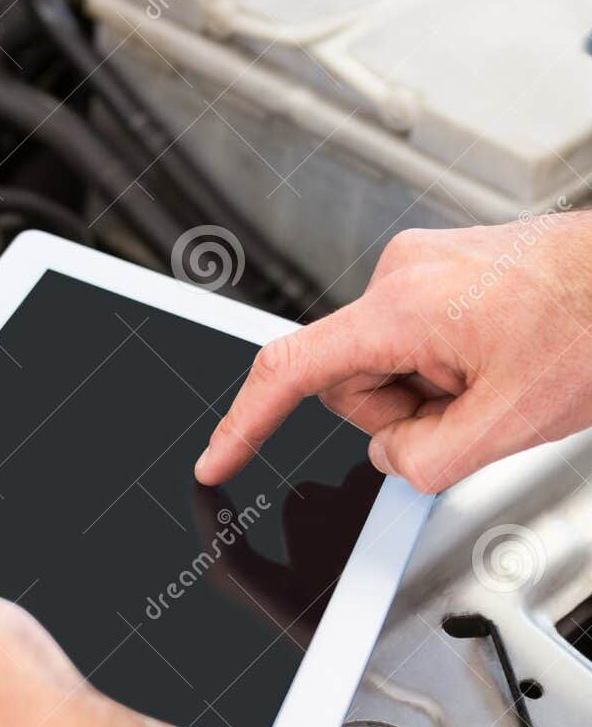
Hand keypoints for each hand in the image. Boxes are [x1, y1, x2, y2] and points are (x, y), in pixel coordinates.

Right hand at [196, 212, 591, 493]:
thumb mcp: (510, 425)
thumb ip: (427, 460)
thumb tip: (391, 460)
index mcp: (402, 307)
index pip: (292, 370)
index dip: (245, 423)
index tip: (218, 459)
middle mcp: (400, 273)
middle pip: (349, 379)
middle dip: (399, 412)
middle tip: (471, 411)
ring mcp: (421, 265)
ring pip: (385, 364)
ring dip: (429, 390)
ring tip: (494, 379)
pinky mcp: (442, 269)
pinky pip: (414, 338)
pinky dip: (444, 365)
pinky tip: (496, 359)